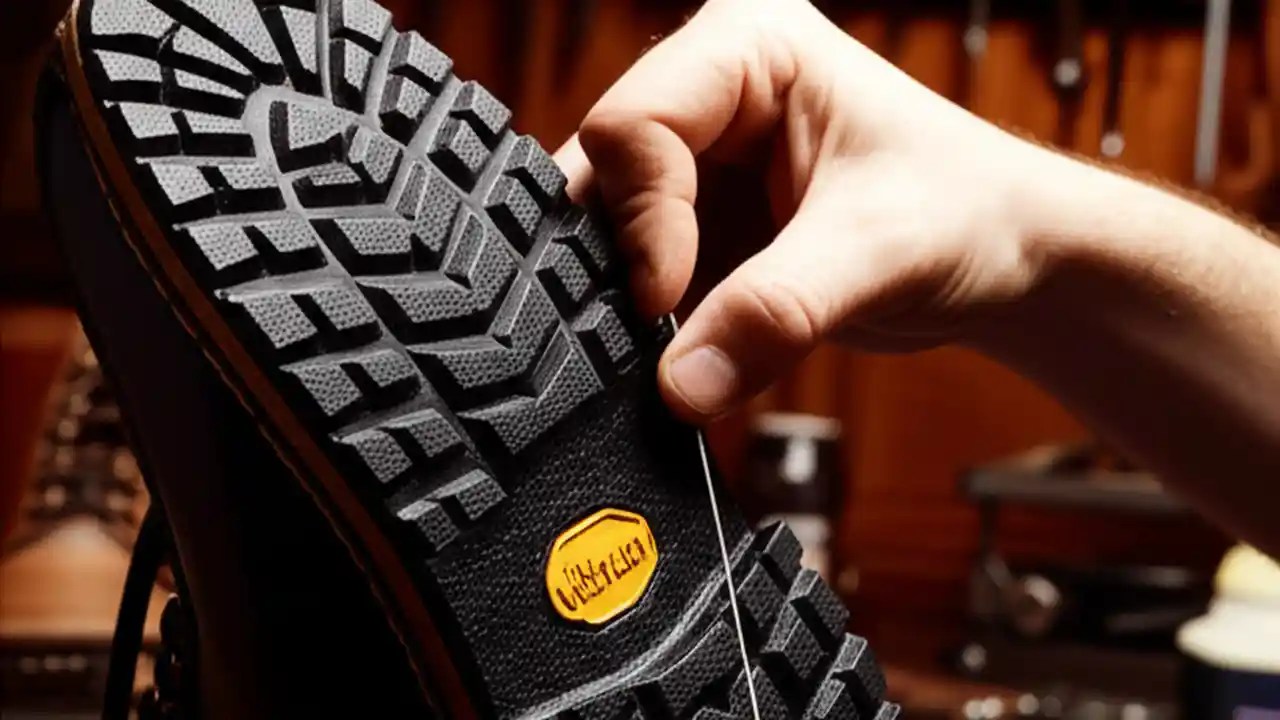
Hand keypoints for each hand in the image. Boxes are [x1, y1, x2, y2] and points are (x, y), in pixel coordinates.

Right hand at [555, 0, 1053, 422]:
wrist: (1004, 256)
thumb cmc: (968, 209)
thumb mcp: (876, 253)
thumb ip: (773, 314)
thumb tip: (682, 384)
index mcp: (750, 44)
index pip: (635, 121)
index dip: (643, 218)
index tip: (670, 300)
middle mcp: (709, 91)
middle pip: (604, 169)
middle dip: (622, 257)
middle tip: (665, 322)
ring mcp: (697, 160)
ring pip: (604, 227)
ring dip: (630, 296)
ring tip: (681, 341)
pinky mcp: (695, 223)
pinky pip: (633, 274)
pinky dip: (649, 323)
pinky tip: (687, 346)